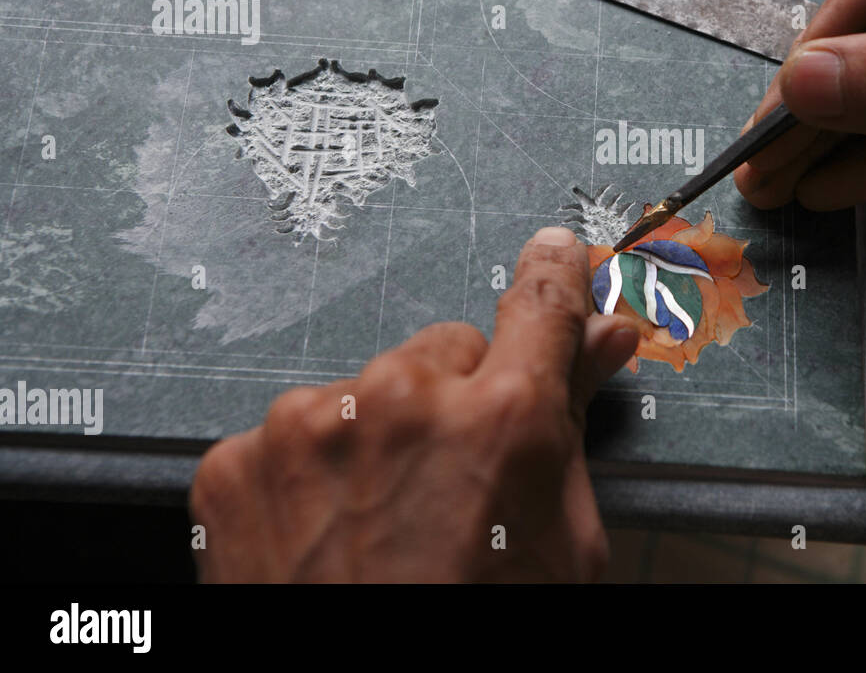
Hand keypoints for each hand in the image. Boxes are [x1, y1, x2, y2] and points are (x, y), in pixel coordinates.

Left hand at [189, 227, 638, 581]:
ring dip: (383, 434)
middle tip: (458, 478)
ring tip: (386, 523)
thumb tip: (604, 339)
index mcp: (502, 417)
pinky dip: (317, 471)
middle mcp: (400, 401)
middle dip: (461, 396)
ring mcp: (307, 427)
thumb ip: (575, 423)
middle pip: (447, 350)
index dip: (556, 274)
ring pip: (368, 390)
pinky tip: (332, 532)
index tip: (557, 257)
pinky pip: (298, 432)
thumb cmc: (481, 630)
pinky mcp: (237, 460)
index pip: (542, 297)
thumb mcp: (563, 545)